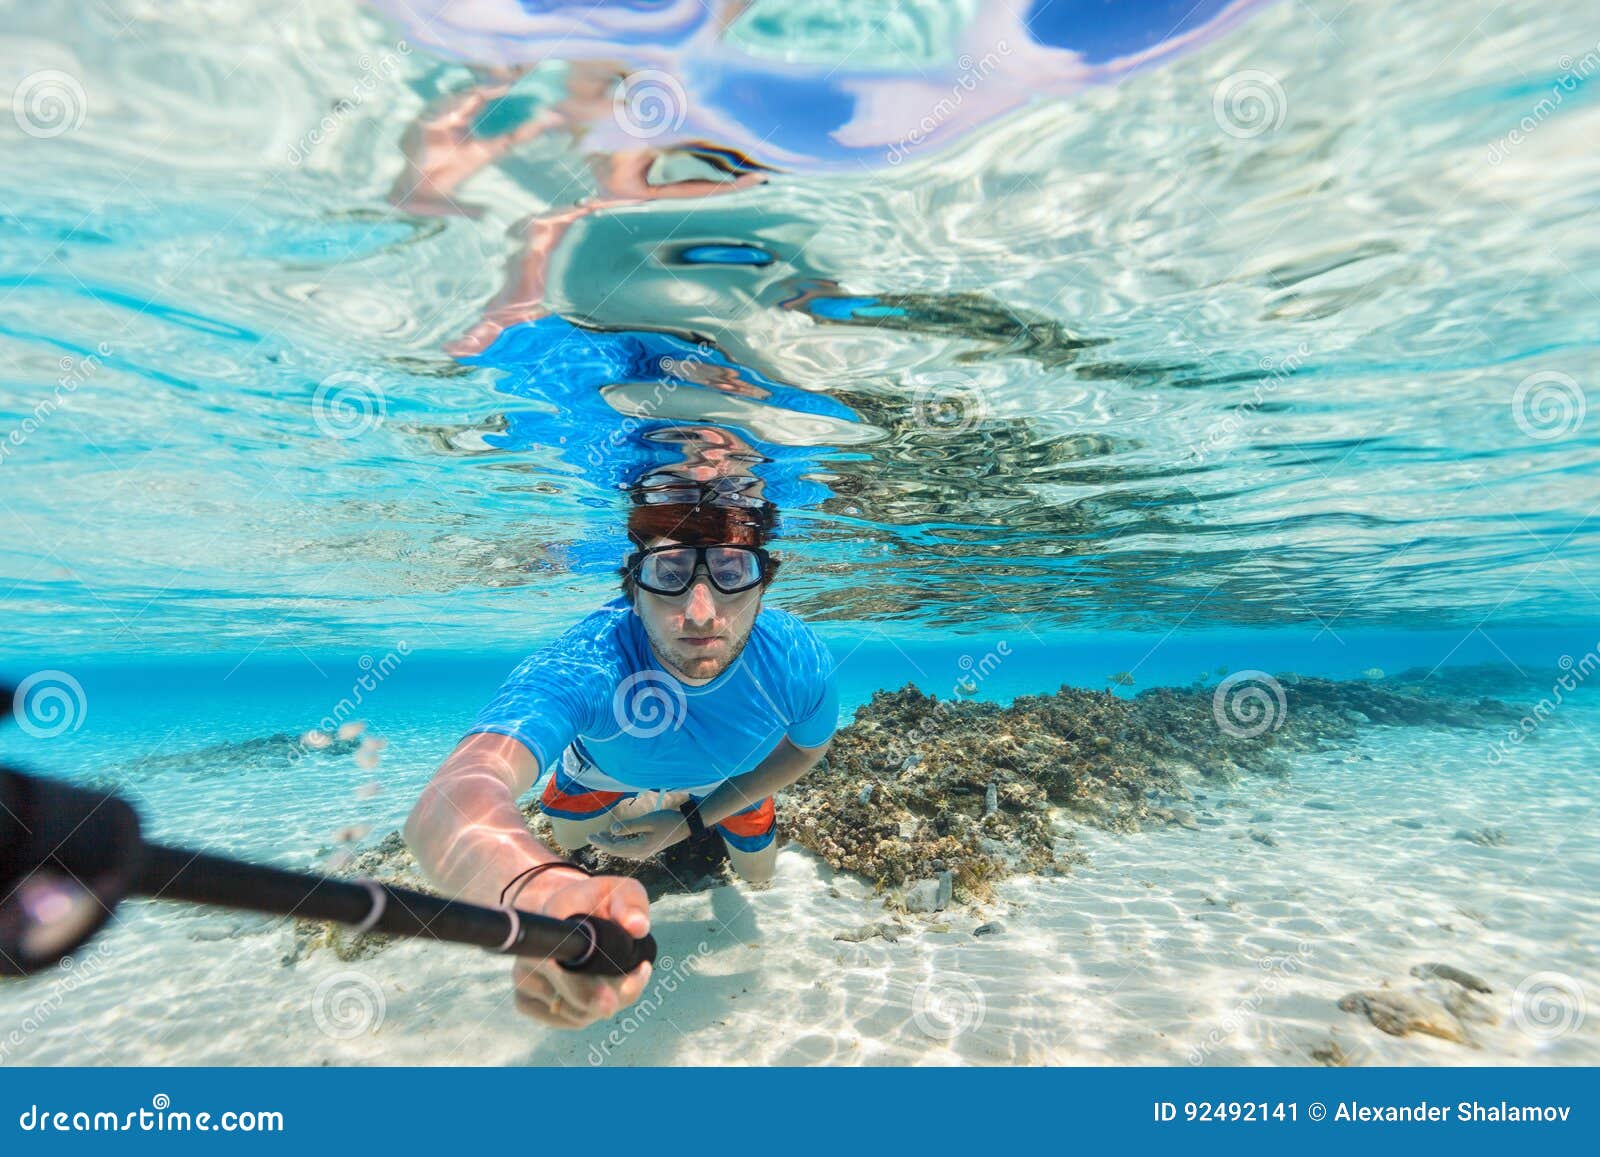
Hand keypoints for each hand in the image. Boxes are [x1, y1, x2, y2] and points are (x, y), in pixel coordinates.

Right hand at [510, 868, 652, 1028]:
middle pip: (569, 993)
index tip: (610, 1001)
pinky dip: (591, 1013)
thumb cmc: (599, 904)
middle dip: (609, 998)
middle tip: (634, 984)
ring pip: (573, 1012)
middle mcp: (529, 949)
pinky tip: (601, 992)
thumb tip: (637, 926)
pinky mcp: (524, 1000)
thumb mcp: (622, 892)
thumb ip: (631, 905)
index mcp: (552, 915)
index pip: (560, 954)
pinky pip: (568, 1020)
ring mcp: (523, 977)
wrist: (570, 915)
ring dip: (606, 1004)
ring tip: (620, 979)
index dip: (582, 982)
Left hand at [588, 809, 688, 860]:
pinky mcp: (647, 848)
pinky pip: (629, 848)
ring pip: (622, 850)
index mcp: (640, 847)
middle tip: (590, 836)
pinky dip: (619, 842)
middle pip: (616, 851)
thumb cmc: (667, 820)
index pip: (614, 848)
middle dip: (603, 844)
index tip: (589, 836)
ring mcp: (644, 851)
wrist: (685, 825)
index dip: (601, 843)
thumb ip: (629, 826)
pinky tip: (615, 836)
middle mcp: (640, 853)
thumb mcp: (648, 820)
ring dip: (610, 843)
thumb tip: (612, 830)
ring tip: (599, 835)